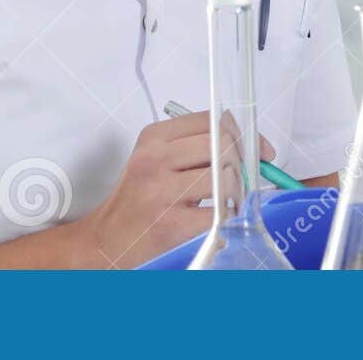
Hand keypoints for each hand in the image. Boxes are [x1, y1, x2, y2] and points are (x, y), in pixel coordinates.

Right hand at [73, 111, 275, 268]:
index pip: (213, 120)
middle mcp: (155, 159)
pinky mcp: (169, 225)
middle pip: (222, 145)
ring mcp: (160, 192)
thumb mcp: (158, 161)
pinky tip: (220, 218)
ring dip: (237, 191)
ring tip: (229, 199)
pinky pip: (217, 213)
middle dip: (243, 162)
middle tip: (245, 177)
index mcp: (155, 137)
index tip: (259, 149)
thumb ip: (197, 146)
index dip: (244, 133)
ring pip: (224, 177)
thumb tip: (255, 147)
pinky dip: (228, 216)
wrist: (103, 242)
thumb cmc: (138, 199)